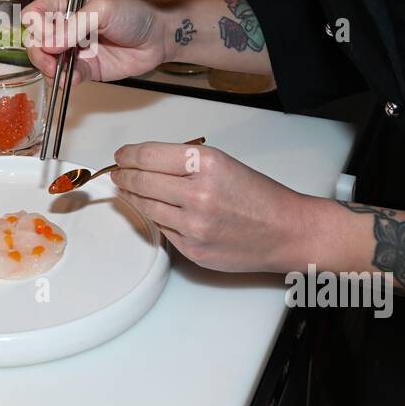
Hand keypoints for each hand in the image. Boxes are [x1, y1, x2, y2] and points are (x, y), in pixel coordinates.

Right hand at [22, 0, 168, 82]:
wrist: (159, 38)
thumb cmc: (133, 15)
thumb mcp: (103, 11)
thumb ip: (74, 26)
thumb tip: (48, 45)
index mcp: (66, 5)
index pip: (35, 14)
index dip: (36, 27)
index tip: (47, 36)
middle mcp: (65, 27)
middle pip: (36, 41)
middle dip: (39, 54)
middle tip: (52, 62)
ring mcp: (74, 49)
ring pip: (48, 62)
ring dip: (51, 70)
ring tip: (64, 75)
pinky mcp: (85, 68)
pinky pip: (66, 76)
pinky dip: (66, 79)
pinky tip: (74, 78)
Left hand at [109, 141, 316, 272]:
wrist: (285, 231)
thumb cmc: (258, 197)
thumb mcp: (223, 163)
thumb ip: (184, 162)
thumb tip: (146, 162)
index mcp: (206, 164)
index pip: (149, 156)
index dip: (129, 155)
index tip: (122, 155)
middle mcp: (197, 194)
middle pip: (142, 181)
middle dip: (125, 175)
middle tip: (119, 172)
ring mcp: (193, 226)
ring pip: (146, 207)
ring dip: (134, 197)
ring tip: (130, 189)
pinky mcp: (192, 250)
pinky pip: (163, 229)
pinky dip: (157, 218)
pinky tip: (157, 210)